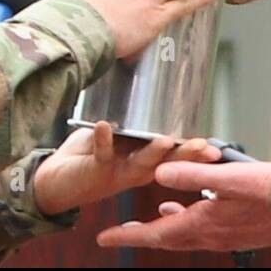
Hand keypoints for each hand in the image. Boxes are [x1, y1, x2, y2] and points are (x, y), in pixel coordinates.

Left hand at [34, 123, 221, 216]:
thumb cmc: (89, 155)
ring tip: (166, 139)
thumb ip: (132, 121)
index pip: (176, 157)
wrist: (54, 182)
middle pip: (167, 163)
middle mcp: (137, 171)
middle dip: (186, 155)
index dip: (195, 152)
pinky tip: (106, 125)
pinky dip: (104, 138)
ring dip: (154, 152)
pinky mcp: (96, 170)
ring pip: (141, 164)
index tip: (216, 148)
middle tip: (204, 147)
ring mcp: (118, 173)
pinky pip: (102, 153)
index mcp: (146, 162)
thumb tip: (149, 88)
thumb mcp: (117, 135)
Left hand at [95, 159, 270, 251]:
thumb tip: (157, 173)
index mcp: (202, 225)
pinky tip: (191, 208)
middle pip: (166, 240)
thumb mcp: (227, 177)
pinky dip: (188, 221)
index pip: (155, 235)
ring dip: (165, 228)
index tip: (103, 238)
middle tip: (120, 233)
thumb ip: (190, 174)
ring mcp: (225, 236)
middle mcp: (211, 236)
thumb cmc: (270, 191)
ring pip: (185, 235)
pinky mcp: (238, 231)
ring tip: (153, 217)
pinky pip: (203, 230)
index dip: (127, 236)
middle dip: (141, 235)